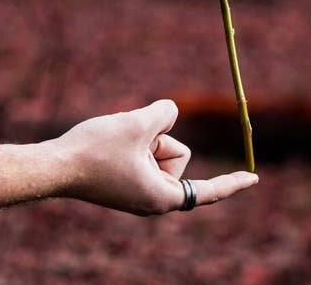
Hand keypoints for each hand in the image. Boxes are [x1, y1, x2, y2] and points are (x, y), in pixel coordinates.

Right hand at [54, 99, 257, 214]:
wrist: (55, 166)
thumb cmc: (96, 150)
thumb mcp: (138, 123)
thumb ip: (165, 113)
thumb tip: (171, 111)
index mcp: (162, 197)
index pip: (207, 191)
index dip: (233, 182)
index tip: (255, 178)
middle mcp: (153, 199)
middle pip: (178, 153)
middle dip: (159, 138)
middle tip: (127, 144)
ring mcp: (138, 189)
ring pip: (159, 146)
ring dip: (142, 135)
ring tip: (116, 142)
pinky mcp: (125, 179)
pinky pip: (143, 148)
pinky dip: (132, 137)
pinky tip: (110, 143)